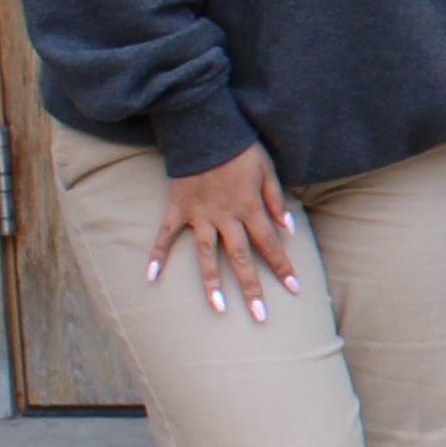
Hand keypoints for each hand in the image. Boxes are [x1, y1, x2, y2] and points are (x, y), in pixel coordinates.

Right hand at [148, 146, 300, 320]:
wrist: (203, 129)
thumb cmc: (240, 149)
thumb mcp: (268, 170)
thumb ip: (276, 200)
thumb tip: (289, 229)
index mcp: (250, 208)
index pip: (270, 244)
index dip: (283, 266)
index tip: (295, 289)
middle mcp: (225, 217)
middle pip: (240, 257)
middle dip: (252, 287)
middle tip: (260, 317)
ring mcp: (198, 215)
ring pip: (206, 255)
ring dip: (212, 283)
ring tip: (218, 309)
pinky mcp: (177, 209)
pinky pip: (165, 236)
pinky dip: (156, 256)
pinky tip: (150, 278)